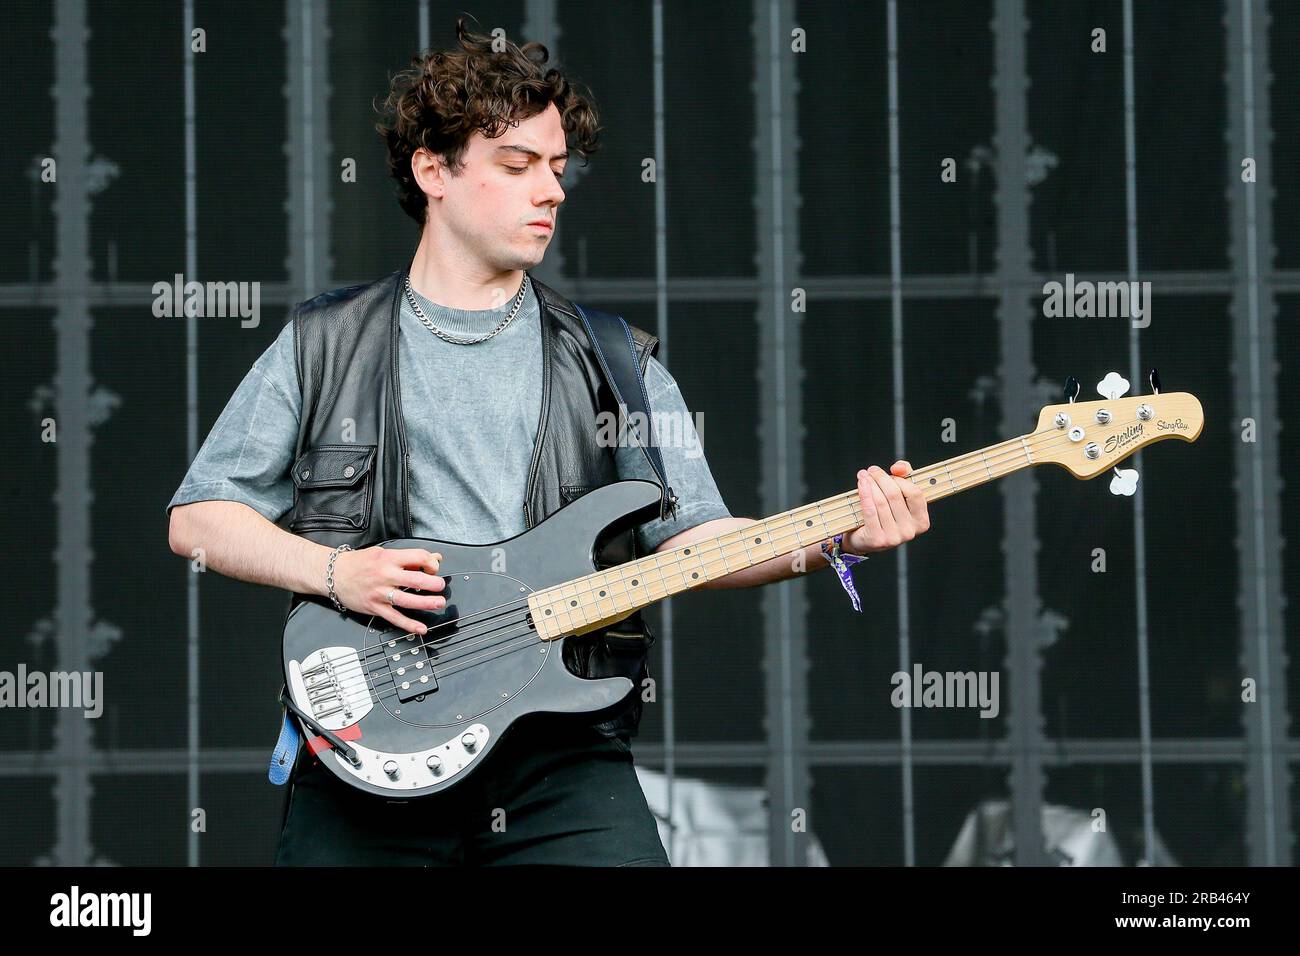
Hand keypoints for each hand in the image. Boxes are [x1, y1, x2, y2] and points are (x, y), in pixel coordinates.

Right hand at [331, 546, 445, 634]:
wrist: (333, 574)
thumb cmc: (358, 563)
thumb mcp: (383, 553)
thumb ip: (409, 557)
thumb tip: (434, 558)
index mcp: (389, 558)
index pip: (418, 557)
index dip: (430, 562)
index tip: (434, 568)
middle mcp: (385, 575)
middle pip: (415, 579)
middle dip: (433, 583)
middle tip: (440, 586)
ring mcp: (380, 593)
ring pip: (407, 600)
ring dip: (426, 602)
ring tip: (439, 603)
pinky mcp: (375, 607)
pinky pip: (394, 618)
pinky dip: (408, 625)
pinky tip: (421, 628)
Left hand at [843, 461, 930, 554]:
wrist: (864, 539)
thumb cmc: (884, 515)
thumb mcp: (899, 496)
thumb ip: (904, 476)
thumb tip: (898, 467)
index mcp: (921, 521)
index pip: (915, 493)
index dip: (901, 479)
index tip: (890, 472)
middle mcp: (910, 531)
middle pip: (895, 495)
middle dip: (881, 478)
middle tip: (872, 470)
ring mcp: (894, 537)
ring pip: (881, 502)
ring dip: (870, 484)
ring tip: (863, 475)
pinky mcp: (877, 539)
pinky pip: (870, 511)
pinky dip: (864, 494)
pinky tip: (861, 484)